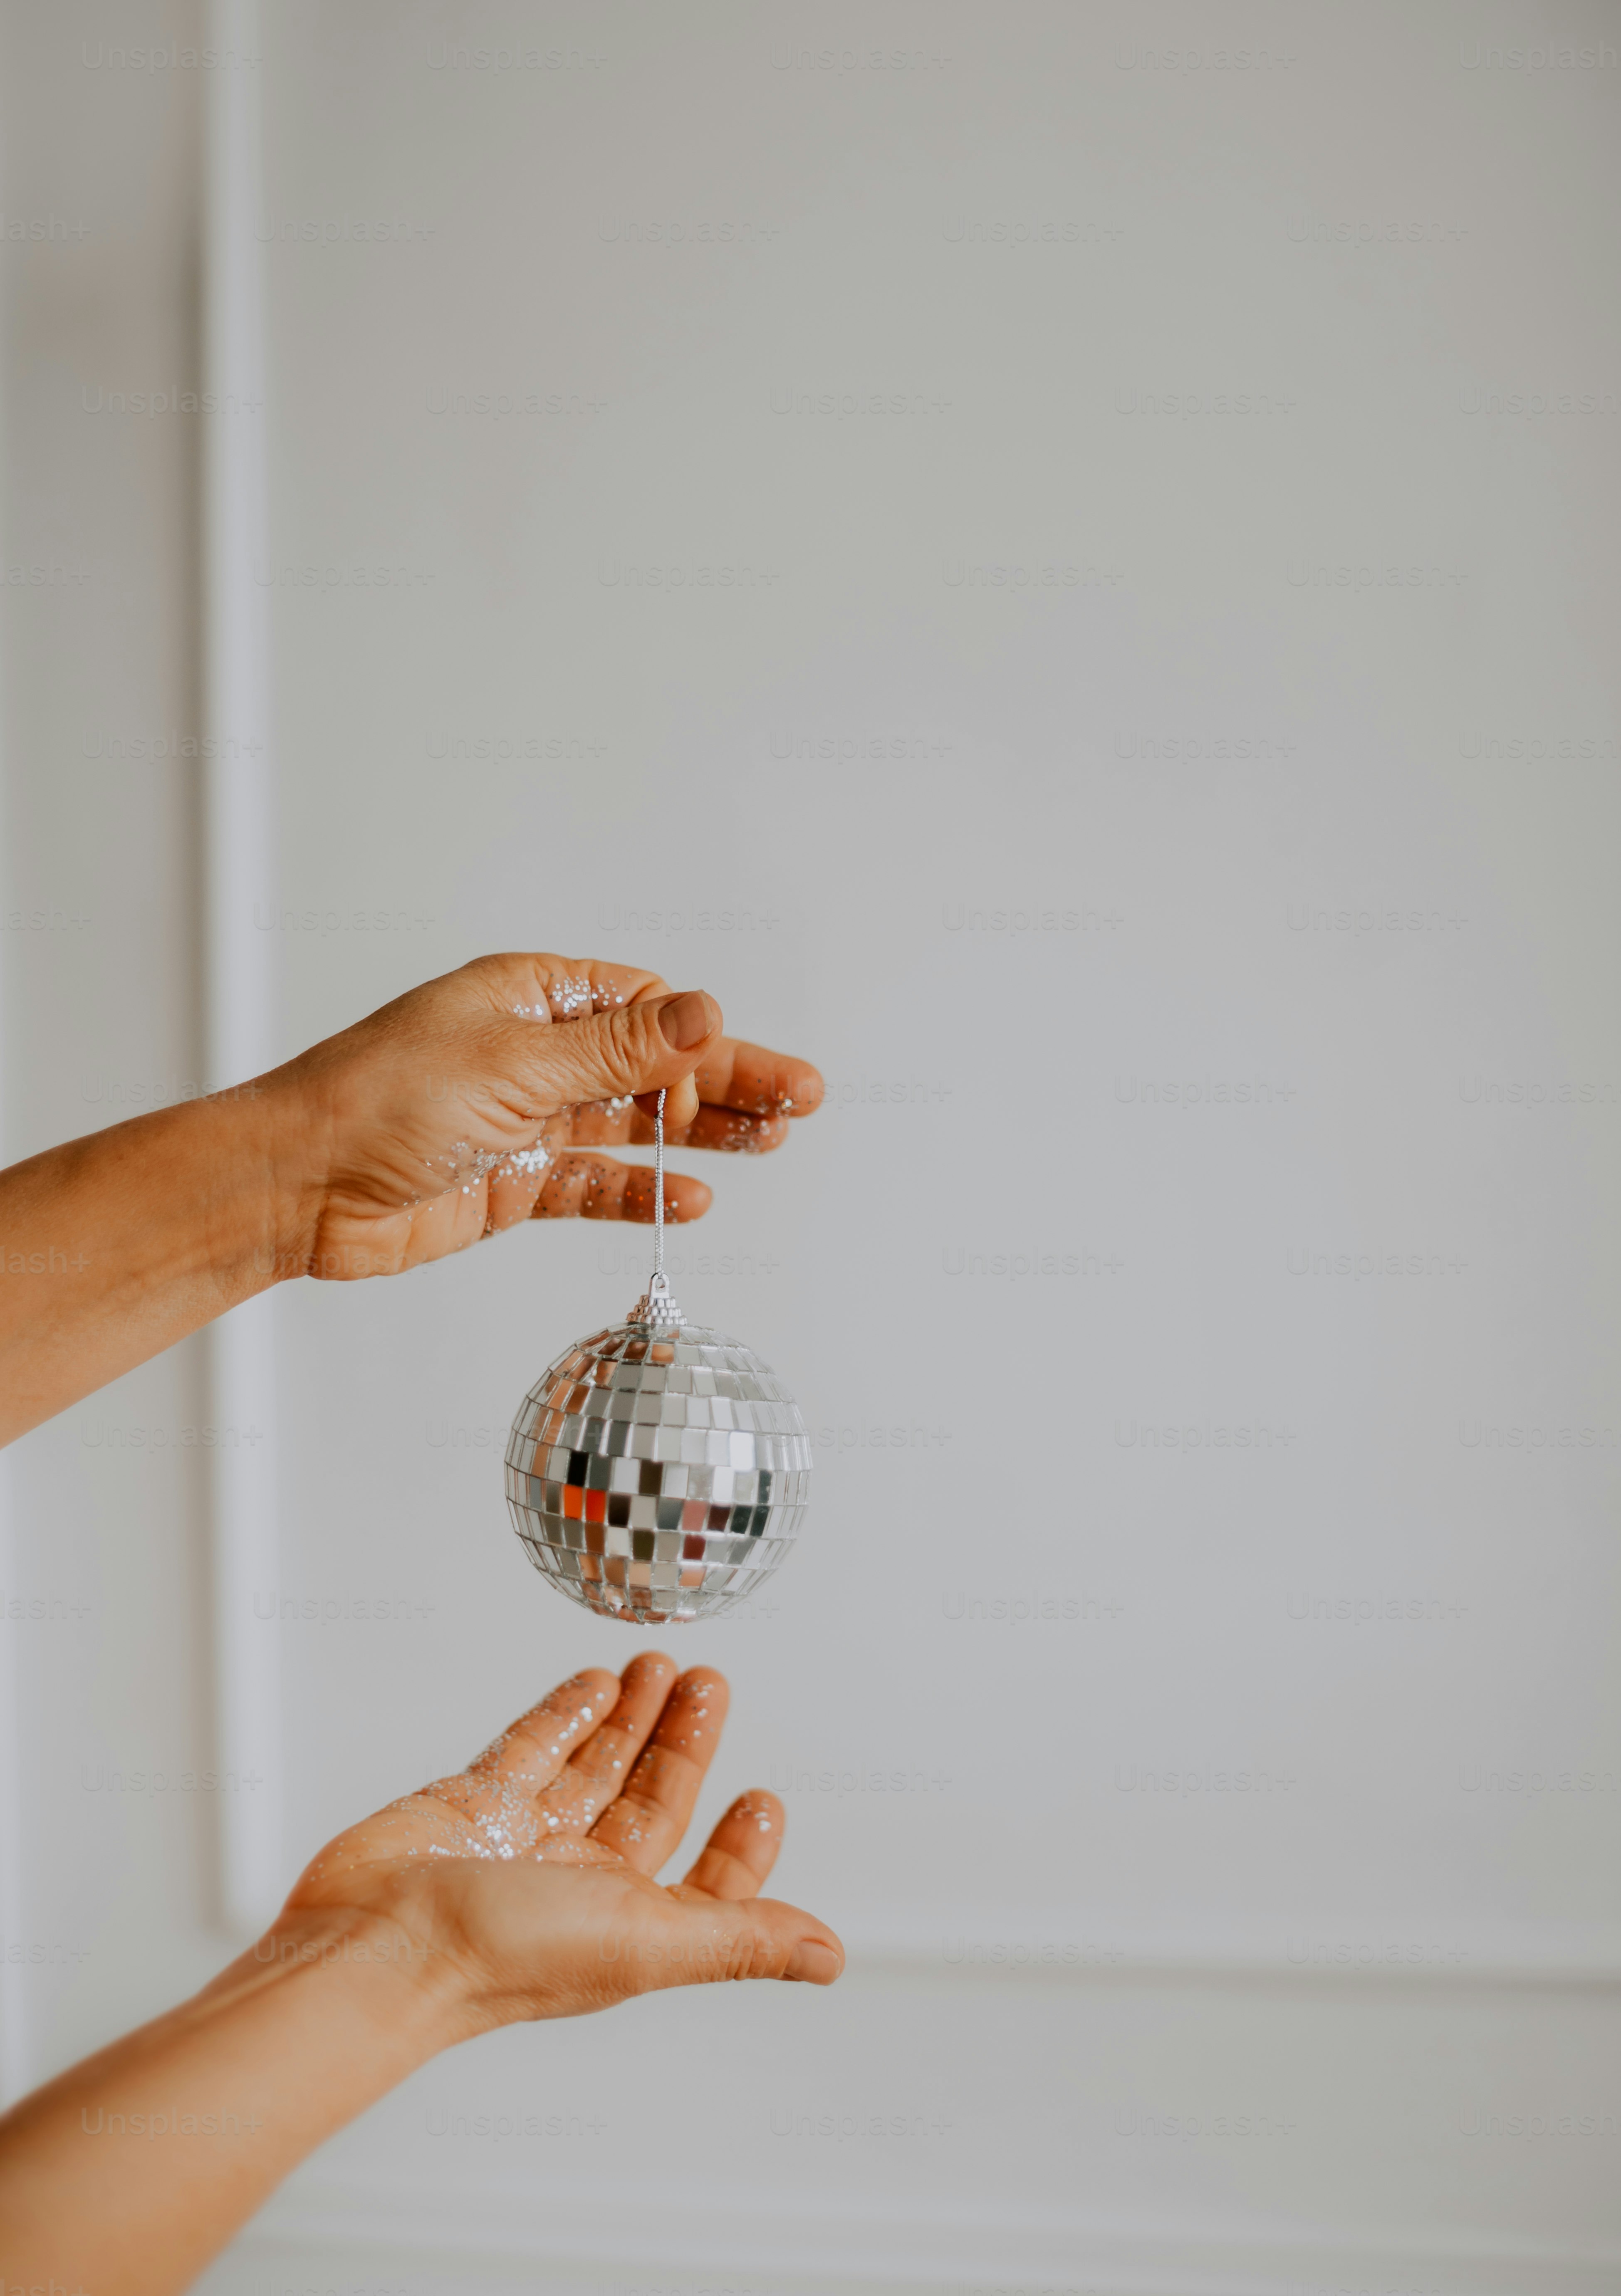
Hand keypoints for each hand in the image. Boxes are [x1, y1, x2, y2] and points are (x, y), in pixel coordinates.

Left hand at [267, 952, 822, 1279]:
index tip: (756, 1071)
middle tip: (798, 1104)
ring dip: (698, 1136)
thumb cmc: (381, 1101)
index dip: (706, 1040)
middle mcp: (534, 1054)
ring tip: (767, 1143)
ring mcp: (527, 1120)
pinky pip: (597, 1184)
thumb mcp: (515, 1063)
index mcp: (532, 999)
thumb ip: (617, 1051)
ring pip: (635, 1126)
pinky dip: (644, 1194)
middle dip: (726, 1084)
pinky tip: (691, 1201)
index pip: (646, 1009)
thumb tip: (703, 1015)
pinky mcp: (514, 1181)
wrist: (298, 1187)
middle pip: (653, 1067)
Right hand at [279, 1654, 843, 2021]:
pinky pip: (531, 1748)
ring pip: (594, 1766)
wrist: (375, 1948)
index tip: (765, 1797)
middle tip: (709, 1681)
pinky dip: (566, 1714)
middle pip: (650, 1804)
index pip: (703, 1882)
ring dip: (632, 1716)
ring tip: (663, 1662)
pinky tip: (596, 1682)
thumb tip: (830, 1957)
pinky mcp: (472, 1802)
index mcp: (627, 1924)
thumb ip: (741, 1938)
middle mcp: (578, 1883)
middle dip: (685, 1744)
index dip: (739, 1847)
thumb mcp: (650, 1941)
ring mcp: (523, 1839)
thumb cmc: (501, 1957)